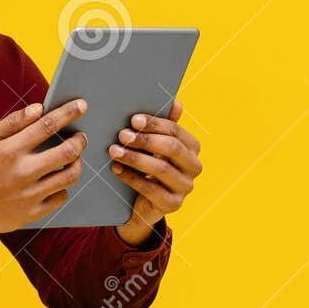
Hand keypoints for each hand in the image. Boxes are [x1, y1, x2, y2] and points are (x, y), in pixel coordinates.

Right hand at [0, 99, 87, 255]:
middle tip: (81, 137)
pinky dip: (63, 187)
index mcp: (10, 150)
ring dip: (77, 163)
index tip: (81, 105)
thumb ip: (13, 122)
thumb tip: (39, 109)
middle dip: (79, 140)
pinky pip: (61, 197)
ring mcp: (28, 194)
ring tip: (74, 158)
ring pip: (69, 176)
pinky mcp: (32, 212)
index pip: (47, 125)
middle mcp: (22, 172)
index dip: (68, 113)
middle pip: (67, 152)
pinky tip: (57, 181)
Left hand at [108, 99, 200, 246]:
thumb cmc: (147, 168)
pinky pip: (151, 189)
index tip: (133, 120)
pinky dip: (131, 177)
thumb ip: (163, 127)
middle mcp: (194, 167)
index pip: (176, 131)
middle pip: (172, 148)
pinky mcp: (173, 204)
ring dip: (135, 158)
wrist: (142, 204)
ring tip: (114, 151)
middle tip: (122, 135)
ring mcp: (185, 187)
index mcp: (192, 148)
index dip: (155, 124)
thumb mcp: (154, 147)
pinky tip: (116, 168)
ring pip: (161, 168)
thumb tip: (176, 103)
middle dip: (145, 140)